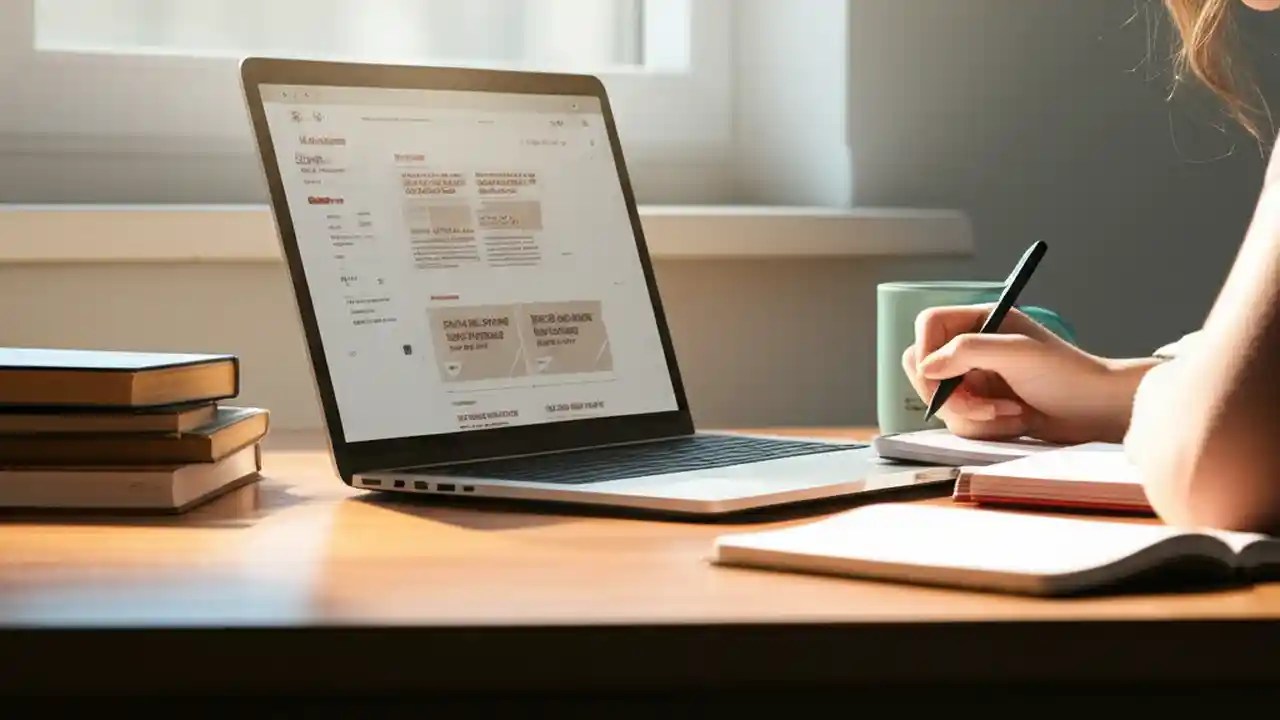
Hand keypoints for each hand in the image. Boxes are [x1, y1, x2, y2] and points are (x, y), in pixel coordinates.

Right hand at [901, 305, 1155, 443]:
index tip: (938, 378)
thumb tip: (926, 367)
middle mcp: (972, 347)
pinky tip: (1016, 420)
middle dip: (951, 395)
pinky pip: (959, 421)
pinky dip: (985, 427)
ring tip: (1012, 413)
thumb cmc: (1068, 374)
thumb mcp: (1017, 354)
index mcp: (980, 321)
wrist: (1097, 410)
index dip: (926, 351)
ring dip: (975, 415)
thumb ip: (967, 351)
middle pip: (925, 368)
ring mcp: (974, 378)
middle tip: (982, 406)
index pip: (929, 326)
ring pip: (941, 401)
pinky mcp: (981, 406)